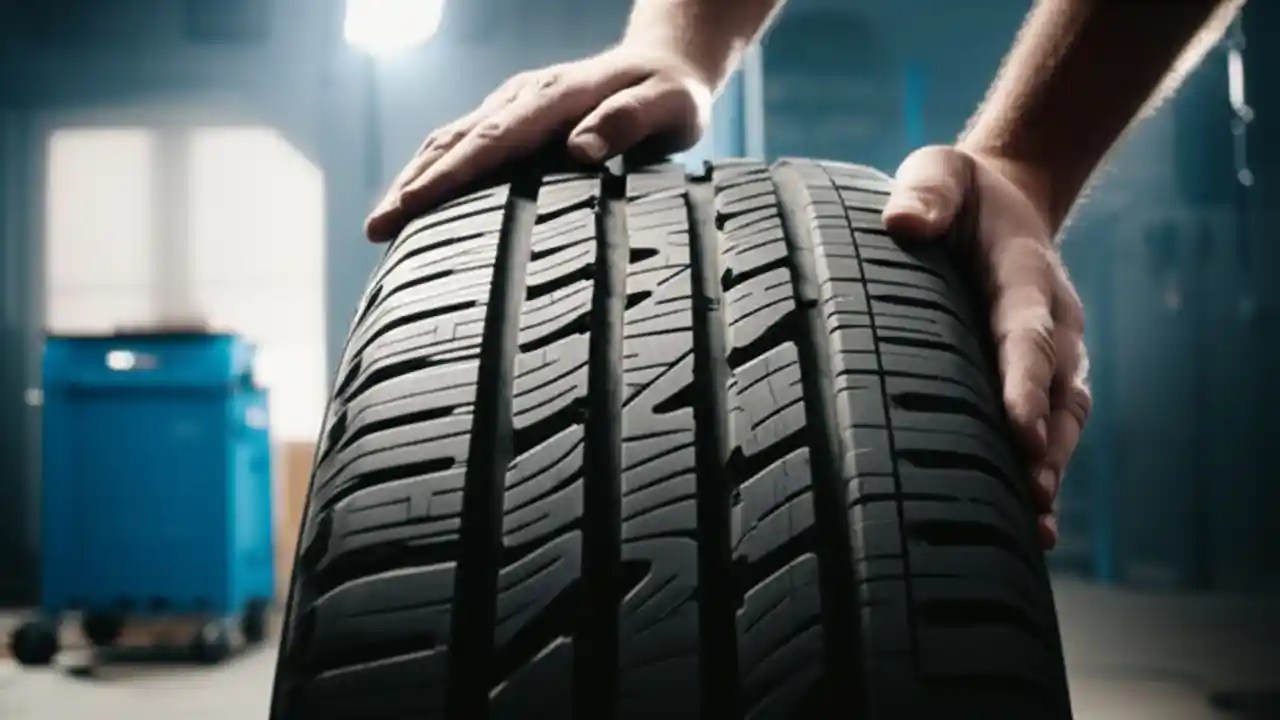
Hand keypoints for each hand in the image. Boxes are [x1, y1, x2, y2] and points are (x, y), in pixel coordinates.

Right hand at [365, 44, 713, 241]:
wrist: (666, 64)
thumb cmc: (674, 95)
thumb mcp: (671, 107)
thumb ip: (630, 121)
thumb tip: (582, 147)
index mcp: (558, 97)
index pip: (495, 140)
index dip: (452, 174)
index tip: (413, 203)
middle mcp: (526, 96)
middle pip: (457, 140)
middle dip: (413, 184)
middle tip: (375, 228)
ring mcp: (514, 103)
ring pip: (451, 138)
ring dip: (414, 178)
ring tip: (379, 223)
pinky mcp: (512, 115)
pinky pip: (463, 141)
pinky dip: (433, 170)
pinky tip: (415, 201)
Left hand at [882, 146, 1091, 549]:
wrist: (999, 200)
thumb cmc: (959, 191)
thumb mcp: (940, 171)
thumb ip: (927, 192)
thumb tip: (902, 225)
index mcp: (1026, 274)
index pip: (1027, 333)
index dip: (1025, 383)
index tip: (1022, 431)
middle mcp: (1051, 319)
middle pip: (1058, 389)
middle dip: (1047, 444)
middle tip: (1033, 496)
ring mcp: (1053, 351)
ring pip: (1063, 418)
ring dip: (1051, 469)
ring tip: (1036, 527)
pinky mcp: (1040, 375)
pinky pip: (1051, 426)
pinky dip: (1044, 470)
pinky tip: (1029, 526)